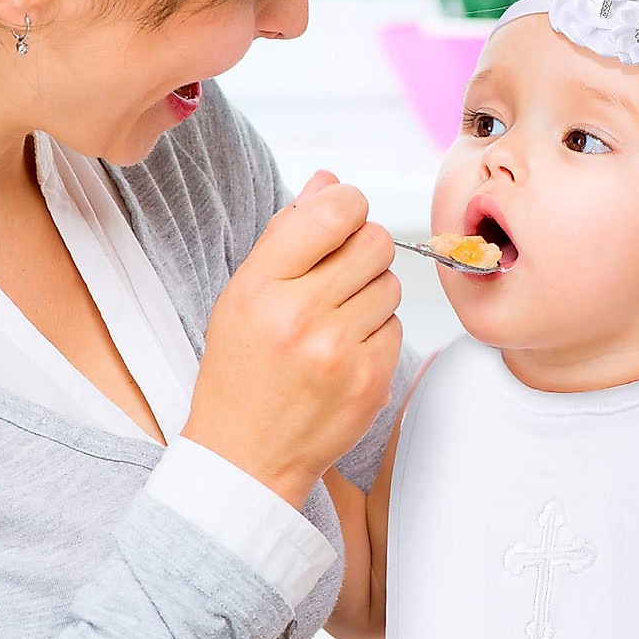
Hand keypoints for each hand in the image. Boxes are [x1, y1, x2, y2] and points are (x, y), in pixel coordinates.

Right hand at [183, 170, 401, 507]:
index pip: (332, 213)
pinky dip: (377, 333)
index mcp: (262, 285)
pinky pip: (397, 327)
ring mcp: (340, 352)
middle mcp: (301, 315)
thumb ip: (289, 233)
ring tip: (336, 319)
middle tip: (341, 273)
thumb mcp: (243, 294)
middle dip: (364, 249)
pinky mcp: (371, 381)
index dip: (349, 204)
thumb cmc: (241, 368)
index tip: (343, 215)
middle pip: (376, 242)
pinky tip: (346, 352)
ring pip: (392, 285)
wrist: (246, 456)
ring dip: (372, 293)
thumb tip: (330, 181)